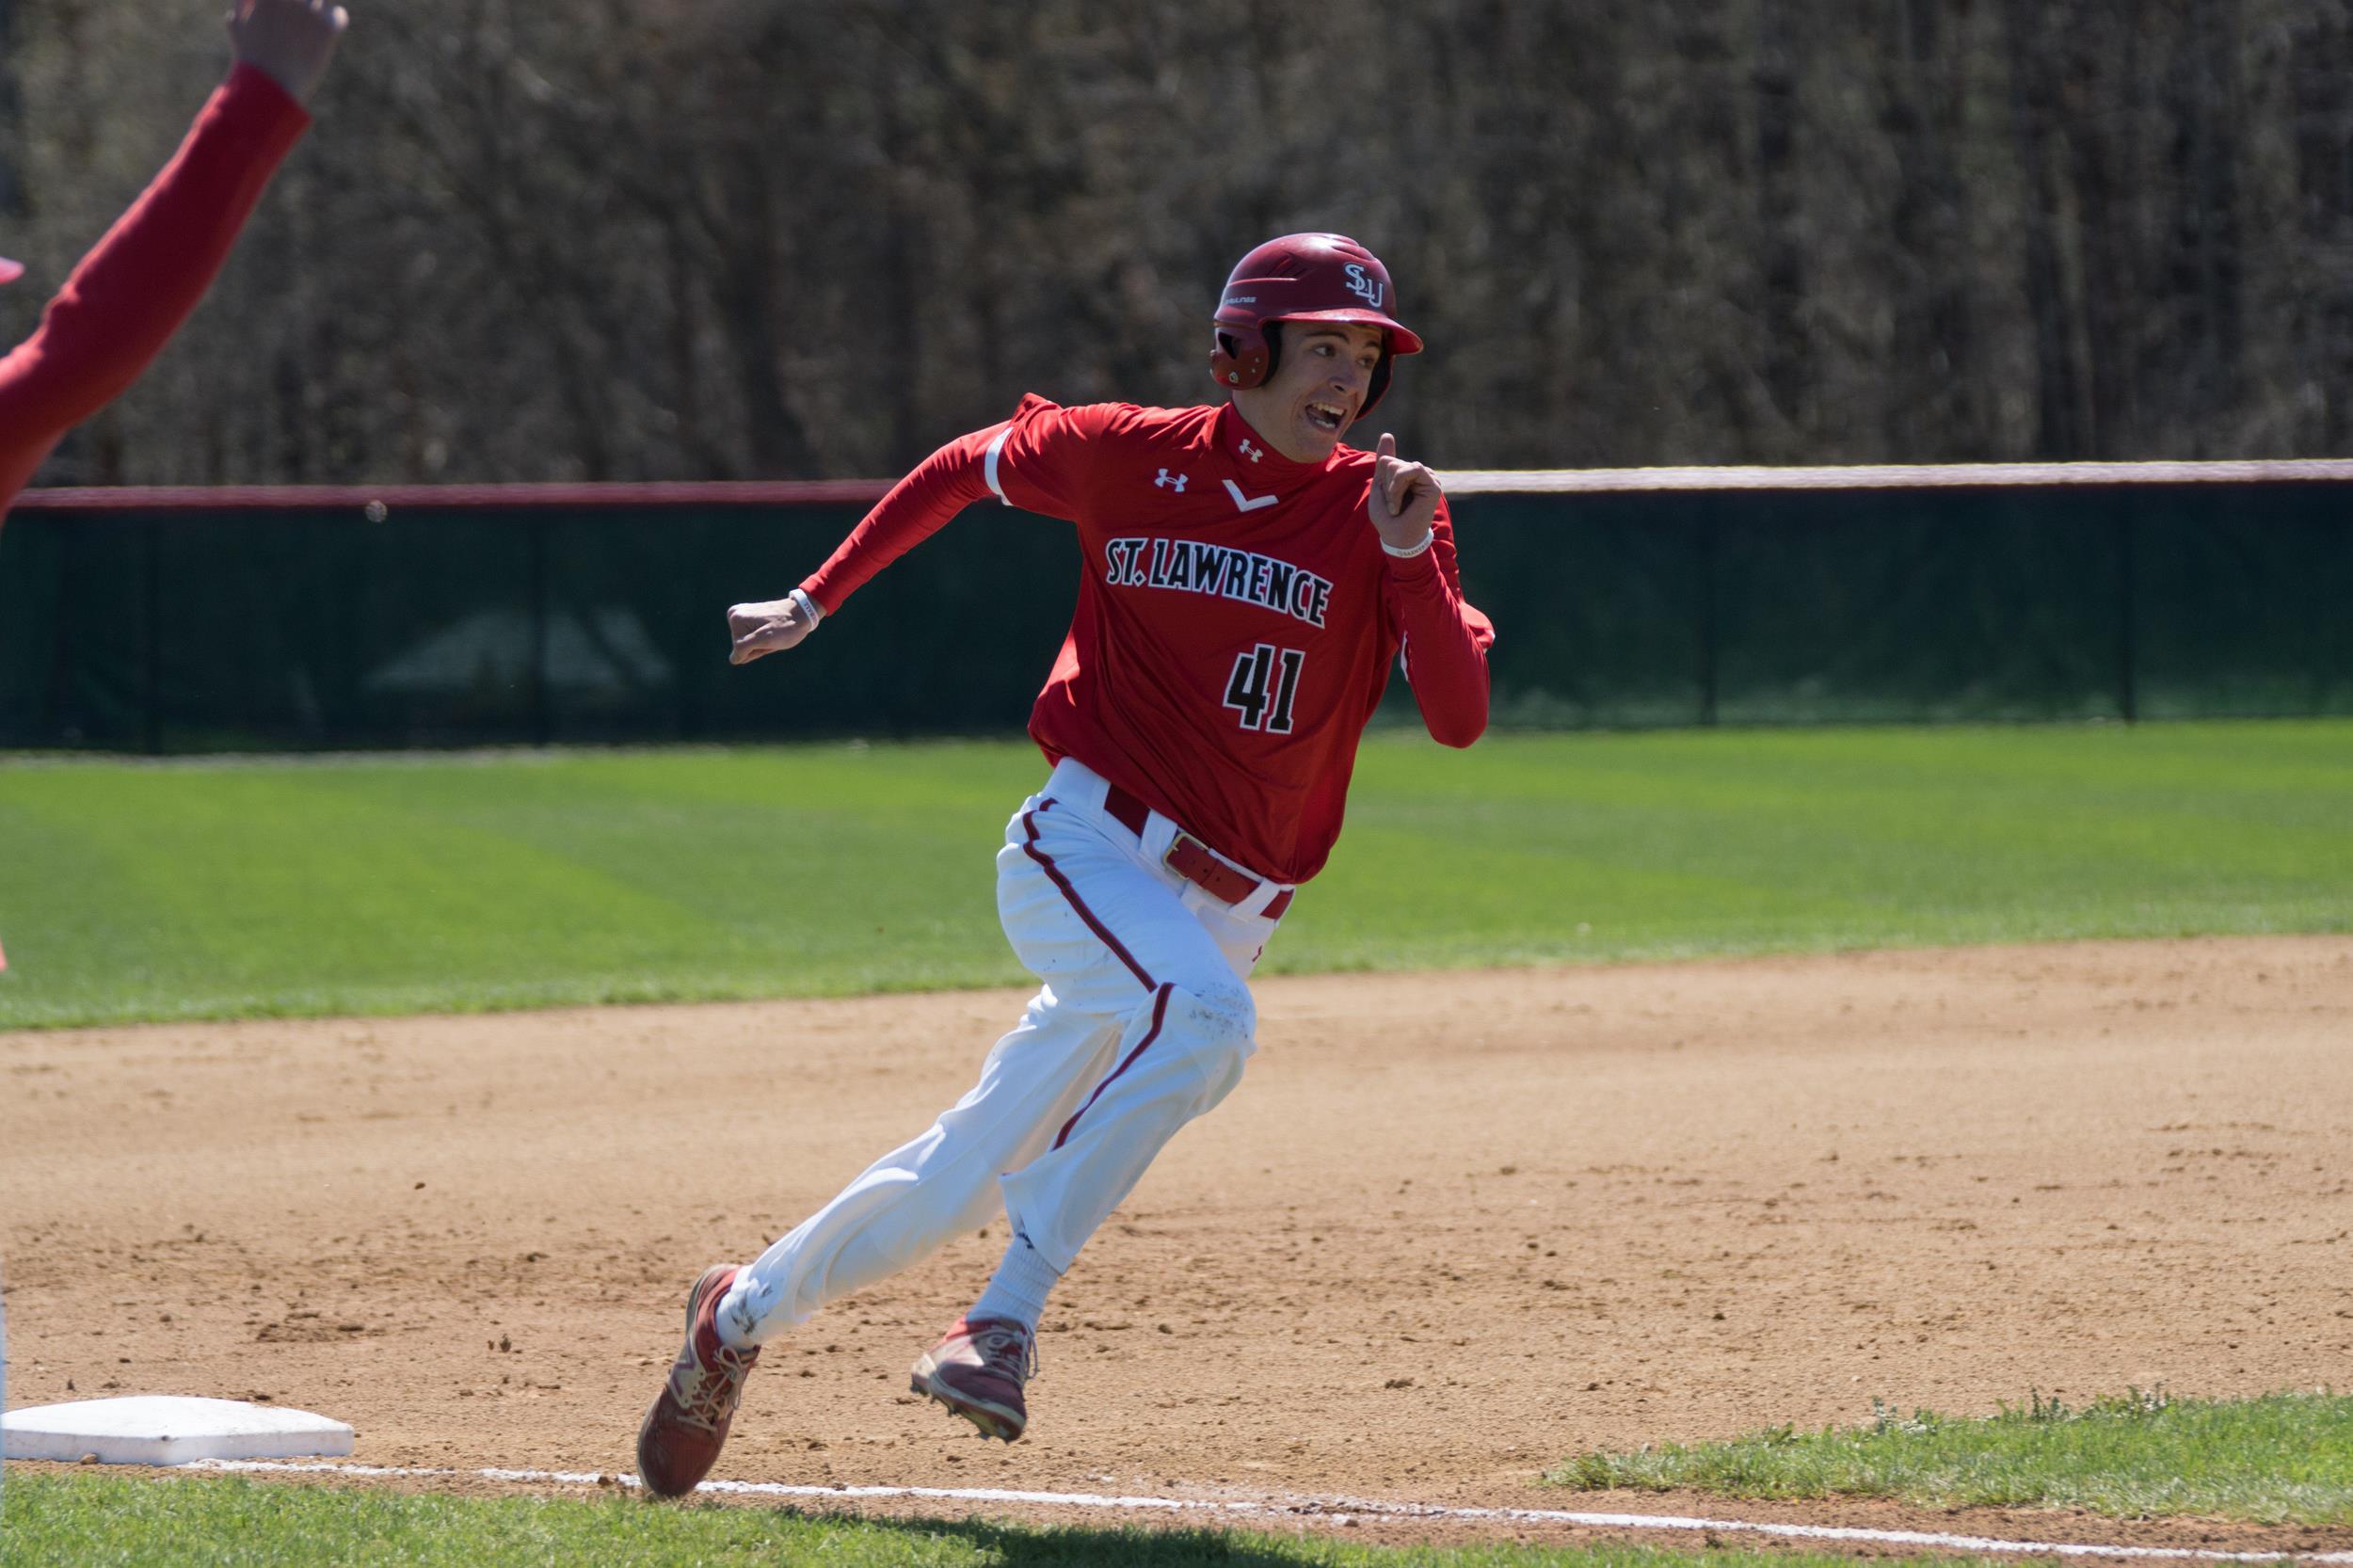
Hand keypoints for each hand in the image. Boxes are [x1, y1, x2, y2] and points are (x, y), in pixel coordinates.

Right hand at [228, 0, 347, 106]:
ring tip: (313, 24)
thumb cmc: (251, 58)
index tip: (289, 6)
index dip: (289, 0)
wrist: (270, 87)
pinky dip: (335, 20)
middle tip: (303, 16)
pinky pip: (339, 15)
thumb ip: (243, 3)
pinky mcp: (328, 28)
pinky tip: (327, 31)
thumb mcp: (238, 26)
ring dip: (319, 7)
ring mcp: (310, 11)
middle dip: (304, 2)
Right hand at [727, 596, 818, 664]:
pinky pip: (750, 639)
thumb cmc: (787, 627)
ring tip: (773, 634)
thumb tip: (733, 659)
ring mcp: (740, 616)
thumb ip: (744, 647)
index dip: (756, 650)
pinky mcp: (747, 619)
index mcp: (736, 618)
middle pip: (740, 647)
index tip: (769, 637)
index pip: (739, 650)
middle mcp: (734, 615)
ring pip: (746, 644)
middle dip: (758, 647)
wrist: (801, 612)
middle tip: (773, 637)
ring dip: (761, 645)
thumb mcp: (766, 639)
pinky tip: (771, 631)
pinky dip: (762, 640)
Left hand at [1370, 432, 1440, 548]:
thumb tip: (1387, 434)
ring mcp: (1428, 478)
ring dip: (1391, 489)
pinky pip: (1412, 469)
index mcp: (1406, 473)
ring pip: (1399, 466)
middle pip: (1391, 462)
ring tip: (1397, 506)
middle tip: (1393, 505)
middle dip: (1386, 485)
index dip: (1381, 480)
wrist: (1397, 537)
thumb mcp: (1381, 484)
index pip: (1387, 460)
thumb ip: (1385, 460)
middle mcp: (1419, 474)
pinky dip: (1399, 485)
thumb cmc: (1388, 516)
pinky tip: (1400, 503)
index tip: (1387, 500)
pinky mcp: (1433, 484)